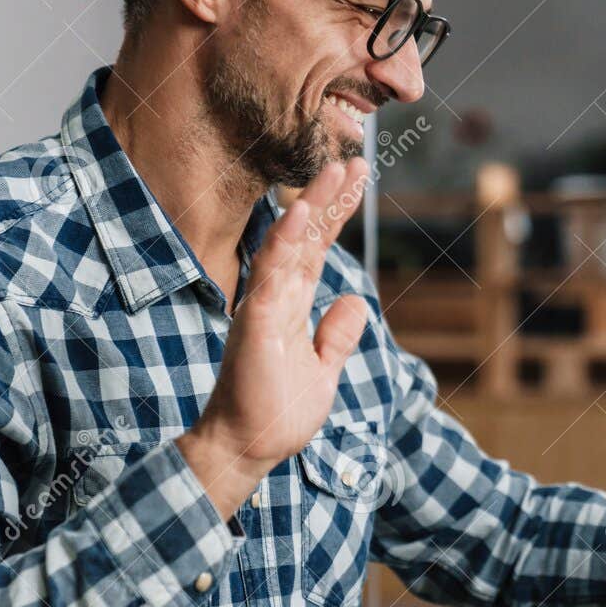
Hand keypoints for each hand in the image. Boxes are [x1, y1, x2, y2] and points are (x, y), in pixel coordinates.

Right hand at [177, 158, 370, 519]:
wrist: (248, 446)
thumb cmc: (278, 411)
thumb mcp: (323, 369)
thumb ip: (336, 335)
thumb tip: (354, 301)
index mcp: (293, 305)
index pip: (318, 249)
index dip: (337, 214)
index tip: (357, 179)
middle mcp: (278, 297)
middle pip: (308, 238)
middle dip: (331, 199)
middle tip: (356, 160)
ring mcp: (265, 306)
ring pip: (289, 246)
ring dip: (312, 208)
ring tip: (334, 172)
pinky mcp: (256, 322)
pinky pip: (272, 275)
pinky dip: (285, 243)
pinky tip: (301, 214)